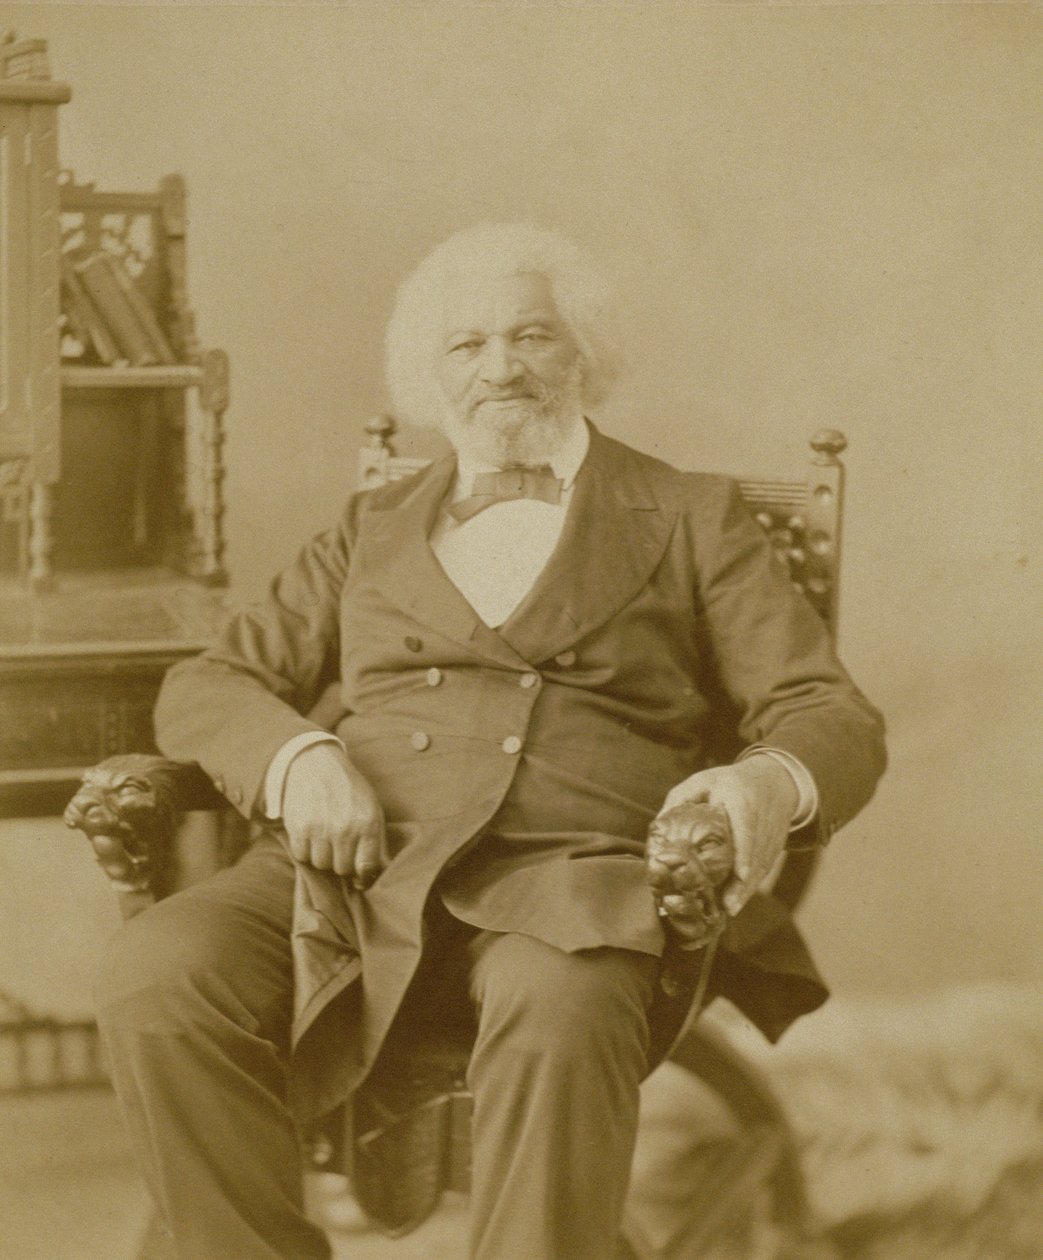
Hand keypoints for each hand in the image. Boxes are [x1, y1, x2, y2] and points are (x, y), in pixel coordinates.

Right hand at [281, 742, 384, 886]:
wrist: (315, 763)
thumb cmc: (348, 789)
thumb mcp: (371, 807)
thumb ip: (376, 840)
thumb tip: (375, 874)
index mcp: (368, 823)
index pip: (366, 867)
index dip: (363, 876)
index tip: (359, 875)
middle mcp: (345, 828)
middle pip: (342, 869)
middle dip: (341, 861)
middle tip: (339, 845)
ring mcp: (321, 828)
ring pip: (321, 864)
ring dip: (322, 855)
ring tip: (323, 836)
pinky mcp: (299, 828)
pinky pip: (301, 856)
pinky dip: (304, 849)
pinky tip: (310, 833)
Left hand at [657, 756, 797, 914]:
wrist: (773, 780)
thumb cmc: (729, 782)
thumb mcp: (702, 781)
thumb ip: (679, 800)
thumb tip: (657, 828)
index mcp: (742, 800)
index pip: (746, 827)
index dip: (745, 852)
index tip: (741, 874)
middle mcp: (761, 819)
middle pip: (755, 855)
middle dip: (743, 882)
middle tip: (728, 906)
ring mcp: (772, 835)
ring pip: (762, 866)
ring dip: (747, 889)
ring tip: (730, 908)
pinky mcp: (776, 846)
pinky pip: (765, 868)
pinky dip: (752, 885)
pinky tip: (737, 900)